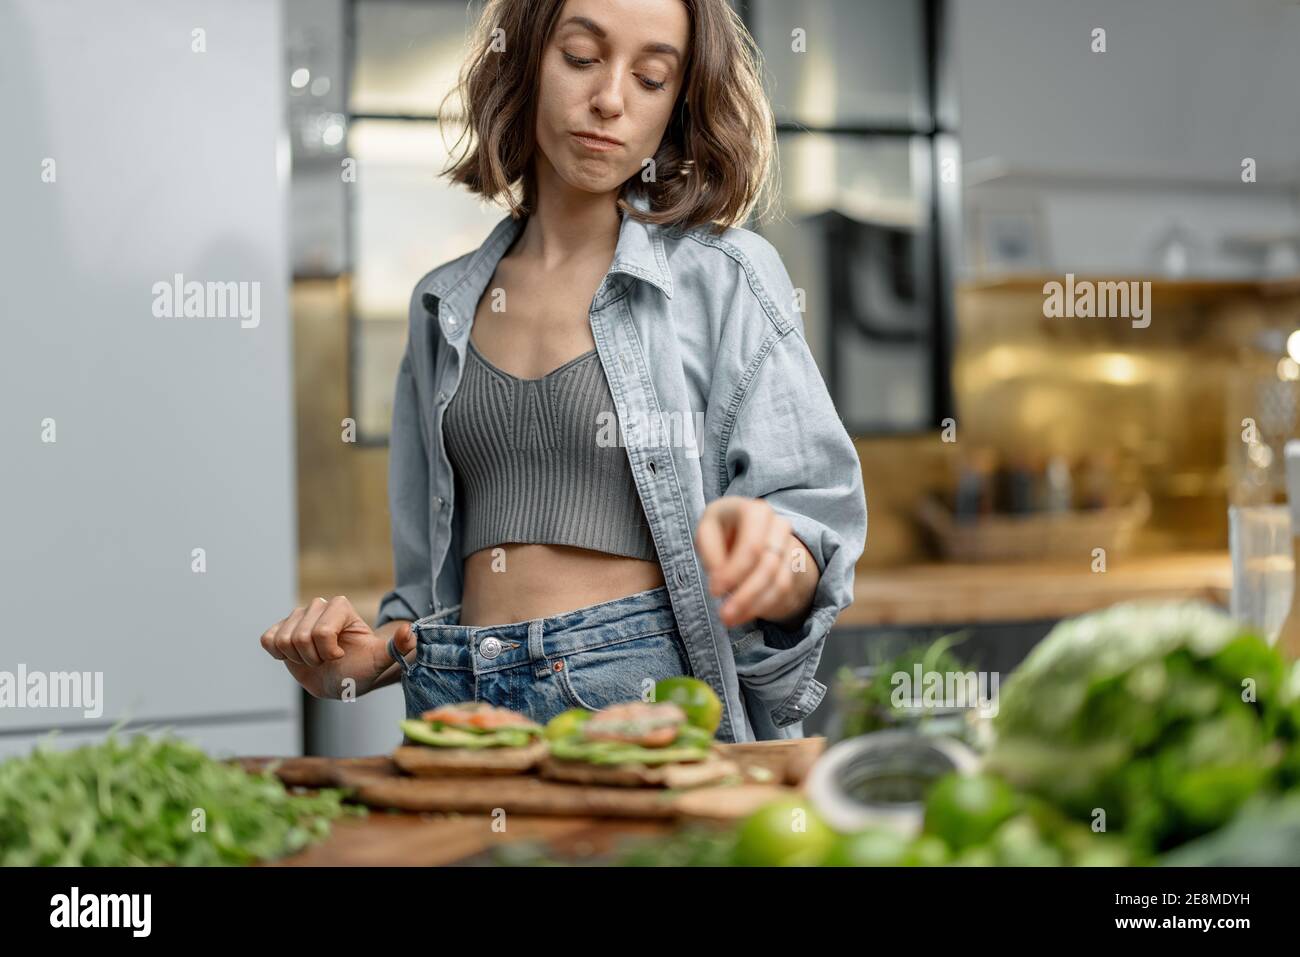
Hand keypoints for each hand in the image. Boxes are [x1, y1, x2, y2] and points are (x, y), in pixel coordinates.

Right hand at [259, 596, 415, 699]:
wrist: (343, 680)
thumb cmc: (361, 668)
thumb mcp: (379, 660)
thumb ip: (396, 647)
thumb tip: (410, 633)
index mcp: (341, 606)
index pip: (321, 632)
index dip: (328, 652)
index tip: (340, 656)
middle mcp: (318, 606)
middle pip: (301, 637)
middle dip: (313, 658)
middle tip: (327, 660)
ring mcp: (297, 616)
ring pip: (282, 640)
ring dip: (298, 658)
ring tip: (314, 659)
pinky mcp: (280, 629)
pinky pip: (267, 640)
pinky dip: (278, 655)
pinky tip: (294, 657)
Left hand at [694, 496, 815, 628]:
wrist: (745, 530)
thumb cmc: (722, 530)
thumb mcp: (706, 533)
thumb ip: (711, 554)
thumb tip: (720, 582)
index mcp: (755, 511)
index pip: (753, 546)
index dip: (734, 572)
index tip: (714, 591)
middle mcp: (778, 525)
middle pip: (768, 566)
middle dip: (745, 595)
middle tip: (724, 615)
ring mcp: (790, 545)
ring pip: (778, 581)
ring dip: (754, 605)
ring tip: (730, 618)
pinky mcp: (794, 565)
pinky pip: (783, 591)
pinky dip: (762, 606)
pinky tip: (743, 614)